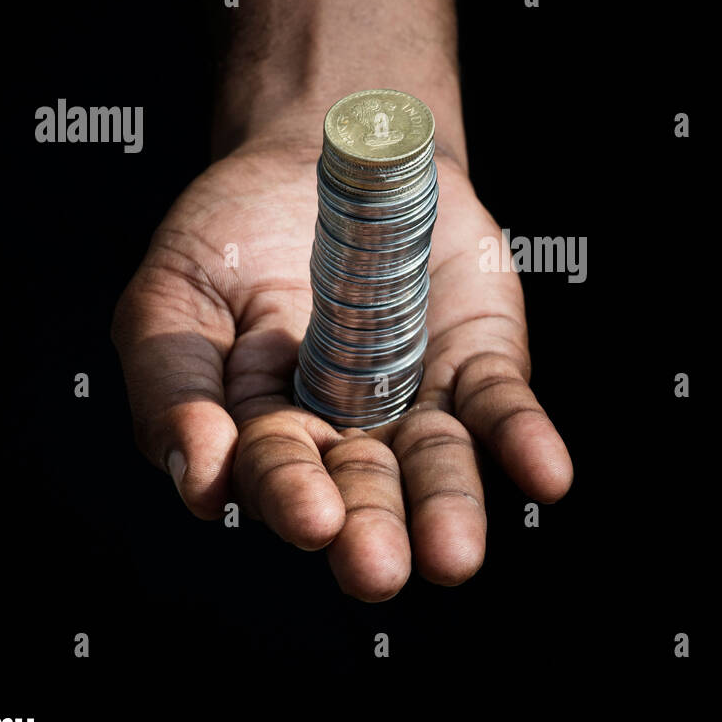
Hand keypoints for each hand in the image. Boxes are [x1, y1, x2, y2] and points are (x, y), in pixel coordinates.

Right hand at [111, 130, 572, 599]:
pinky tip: (546, 476)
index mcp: (264, 430)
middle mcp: (347, 433)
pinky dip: (522, 439)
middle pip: (363, 487)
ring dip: (449, 507)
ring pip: (438, 461)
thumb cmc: (233, 234)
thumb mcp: (175, 296)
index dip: (291, 494)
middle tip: (377, 571)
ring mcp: (418, 399)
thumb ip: (175, 387)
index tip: (312, 519)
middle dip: (371, 527)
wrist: (323, 150)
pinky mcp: (479, 362)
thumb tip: (200, 483)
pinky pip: (502, 405)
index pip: (276, 471)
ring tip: (454, 555)